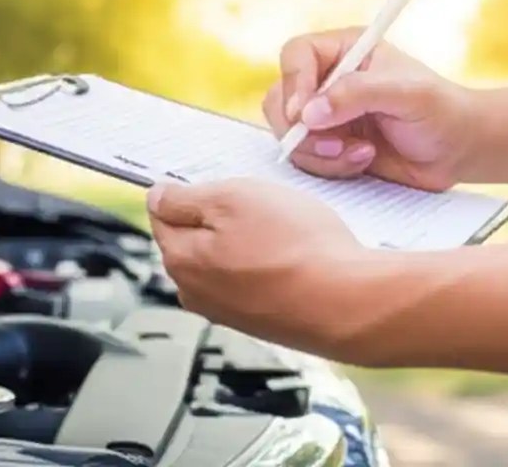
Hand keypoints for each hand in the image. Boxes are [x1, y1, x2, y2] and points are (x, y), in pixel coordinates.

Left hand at [147, 179, 379, 354]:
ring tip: (283, 233)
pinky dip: (270, 265)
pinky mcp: (261, 321)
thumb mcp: (231, 199)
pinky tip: (296, 257)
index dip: (190, 192)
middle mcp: (196, 293)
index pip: (162, 214)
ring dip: (248, 241)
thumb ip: (184, 199)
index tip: (220, 186)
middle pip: (194, 239)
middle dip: (221, 218)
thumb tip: (156, 198)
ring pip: (226, 259)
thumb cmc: (295, 248)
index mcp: (179, 261)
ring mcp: (229, 312)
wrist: (350, 303)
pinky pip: (254, 280)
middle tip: (260, 208)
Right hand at [263, 27, 478, 190]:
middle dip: (302, 130)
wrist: (459, 150)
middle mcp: (327, 80)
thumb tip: (307, 114)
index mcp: (344, 51)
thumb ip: (357, 95)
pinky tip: (363, 160)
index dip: (294, 83)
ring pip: (288, 134)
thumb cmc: (442, 111)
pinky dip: (329, 166)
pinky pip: (304, 158)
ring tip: (362, 153)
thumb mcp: (406, 94)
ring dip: (320, 152)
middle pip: (281, 99)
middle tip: (336, 145)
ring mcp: (324, 115)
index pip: (296, 55)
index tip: (304, 115)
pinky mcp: (327, 145)